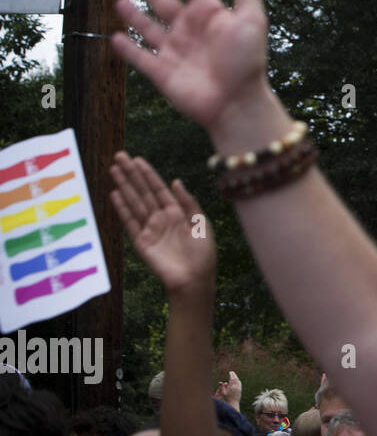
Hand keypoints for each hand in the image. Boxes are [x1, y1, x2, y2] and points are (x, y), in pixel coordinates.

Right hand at [109, 152, 215, 294]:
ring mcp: (150, 228)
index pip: (159, 188)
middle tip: (119, 156)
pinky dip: (121, 208)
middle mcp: (162, 217)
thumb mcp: (201, 224)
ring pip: (134, 202)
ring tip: (113, 170)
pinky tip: (115, 194)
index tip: (137, 159)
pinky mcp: (141, 241)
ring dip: (124, 186)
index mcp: (178, 212)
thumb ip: (188, 202)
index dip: (148, 173)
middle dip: (131, 174)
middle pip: (143, 191)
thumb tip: (176, 181)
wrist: (194, 279)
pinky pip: (129, 221)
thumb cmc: (203, 253)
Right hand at [111, 0, 269, 136]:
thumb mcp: (251, 20)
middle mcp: (190, 30)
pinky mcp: (162, 73)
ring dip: (135, 15)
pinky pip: (140, 58)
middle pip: (166, 3)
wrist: (236, 104)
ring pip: (149, 28)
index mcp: (210, 15)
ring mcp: (175, 51)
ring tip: (120, 0)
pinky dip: (127, 49)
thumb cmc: (247, 63)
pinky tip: (114, 37)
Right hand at [215, 370, 241, 409]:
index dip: (231, 375)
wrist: (233, 403)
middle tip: (232, 372)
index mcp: (231, 387)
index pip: (232, 379)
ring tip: (234, 375)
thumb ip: (223, 387)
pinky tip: (237, 380)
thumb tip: (224, 382)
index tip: (230, 372)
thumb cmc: (227, 398)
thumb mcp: (224, 393)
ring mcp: (239, 388)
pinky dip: (238, 380)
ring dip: (236, 377)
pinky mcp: (240, 390)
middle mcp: (236, 387)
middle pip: (235, 379)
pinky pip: (239, 383)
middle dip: (234, 375)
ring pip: (238, 381)